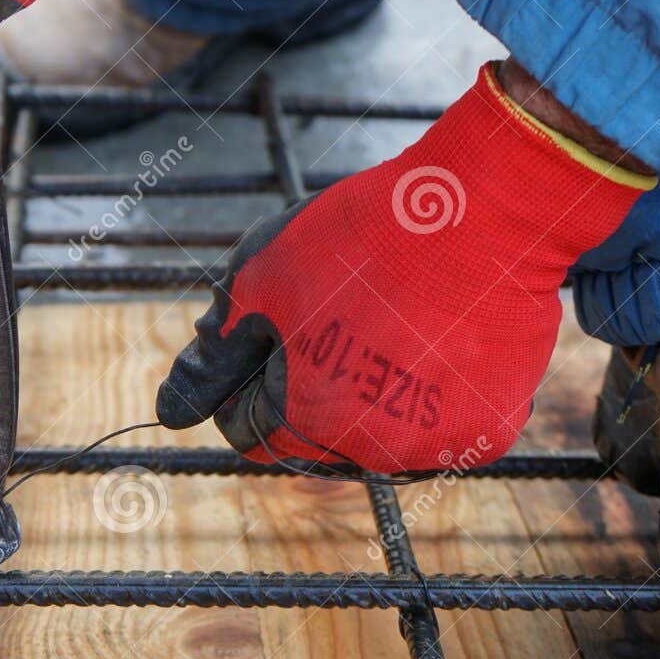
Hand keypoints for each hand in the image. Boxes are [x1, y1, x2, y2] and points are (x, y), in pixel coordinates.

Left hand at [155, 63, 654, 472]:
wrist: (488, 208)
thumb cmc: (366, 234)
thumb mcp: (262, 277)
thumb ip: (216, 354)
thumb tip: (171, 414)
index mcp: (304, 416)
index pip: (248, 431)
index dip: (248, 379)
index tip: (277, 333)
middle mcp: (368, 450)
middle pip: (314, 438)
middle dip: (312, 388)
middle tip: (343, 315)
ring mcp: (434, 447)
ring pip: (380, 435)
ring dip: (375, 394)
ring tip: (397, 320)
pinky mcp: (487, 434)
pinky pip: (443, 426)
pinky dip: (437, 392)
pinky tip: (442, 335)